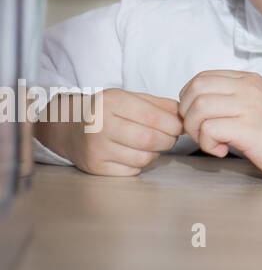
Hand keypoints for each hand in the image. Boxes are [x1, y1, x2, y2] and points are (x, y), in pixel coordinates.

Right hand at [37, 89, 181, 175]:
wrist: (70, 126)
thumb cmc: (107, 110)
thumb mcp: (130, 98)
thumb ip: (159, 104)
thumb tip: (183, 116)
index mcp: (111, 102)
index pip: (153, 117)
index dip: (174, 124)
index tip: (179, 126)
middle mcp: (100, 126)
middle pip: (150, 139)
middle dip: (169, 140)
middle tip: (171, 137)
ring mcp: (96, 149)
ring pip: (143, 158)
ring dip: (156, 153)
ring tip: (153, 144)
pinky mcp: (95, 167)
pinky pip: (131, 171)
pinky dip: (141, 164)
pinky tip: (136, 153)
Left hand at [178, 71, 261, 180]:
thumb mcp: (254, 102)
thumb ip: (229, 98)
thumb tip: (193, 107)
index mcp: (248, 79)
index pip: (202, 77)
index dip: (189, 99)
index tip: (198, 118)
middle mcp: (247, 88)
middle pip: (195, 89)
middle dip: (187, 114)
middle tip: (200, 131)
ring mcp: (248, 106)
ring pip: (198, 108)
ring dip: (196, 130)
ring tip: (211, 142)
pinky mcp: (247, 127)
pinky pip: (209, 129)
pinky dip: (207, 144)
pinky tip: (221, 150)